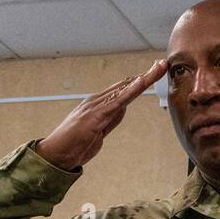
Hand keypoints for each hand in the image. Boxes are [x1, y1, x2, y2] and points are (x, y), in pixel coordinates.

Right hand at [35, 59, 167, 171]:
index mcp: (98, 104)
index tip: (154, 71)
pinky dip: (130, 91)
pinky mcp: (95, 116)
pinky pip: (117, 102)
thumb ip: (111, 119)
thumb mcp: (99, 131)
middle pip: (126, 85)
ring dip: (143, 79)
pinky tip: (140, 83)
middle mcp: (97, 101)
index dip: (139, 80)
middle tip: (163, 63)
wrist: (56, 155)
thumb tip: (123, 108)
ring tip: (158, 68)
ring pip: (124, 90)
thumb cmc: (74, 145)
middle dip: (146, 75)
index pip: (122, 89)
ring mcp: (95, 107)